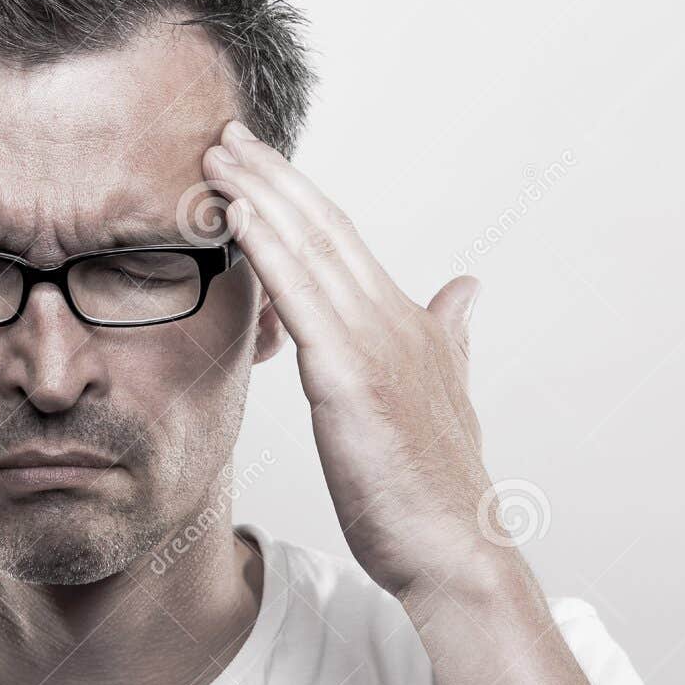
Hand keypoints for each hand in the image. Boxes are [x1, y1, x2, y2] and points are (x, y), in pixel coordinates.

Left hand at [202, 120, 517, 601]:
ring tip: (218, 157)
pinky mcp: (353, 378)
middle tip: (225, 135)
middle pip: (324, 227)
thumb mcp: (445, 392)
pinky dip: (268, 251)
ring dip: (261, 197)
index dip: (299, 194)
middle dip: (272, 177)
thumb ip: (451, 335)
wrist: (455, 548)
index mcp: (404, 322)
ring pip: (311, 249)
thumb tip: (467, 286)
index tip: (258, 160)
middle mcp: (392, 319)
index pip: (343, 239)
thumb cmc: (435, 485)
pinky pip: (301, 298)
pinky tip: (237, 217)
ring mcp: (374, 345)